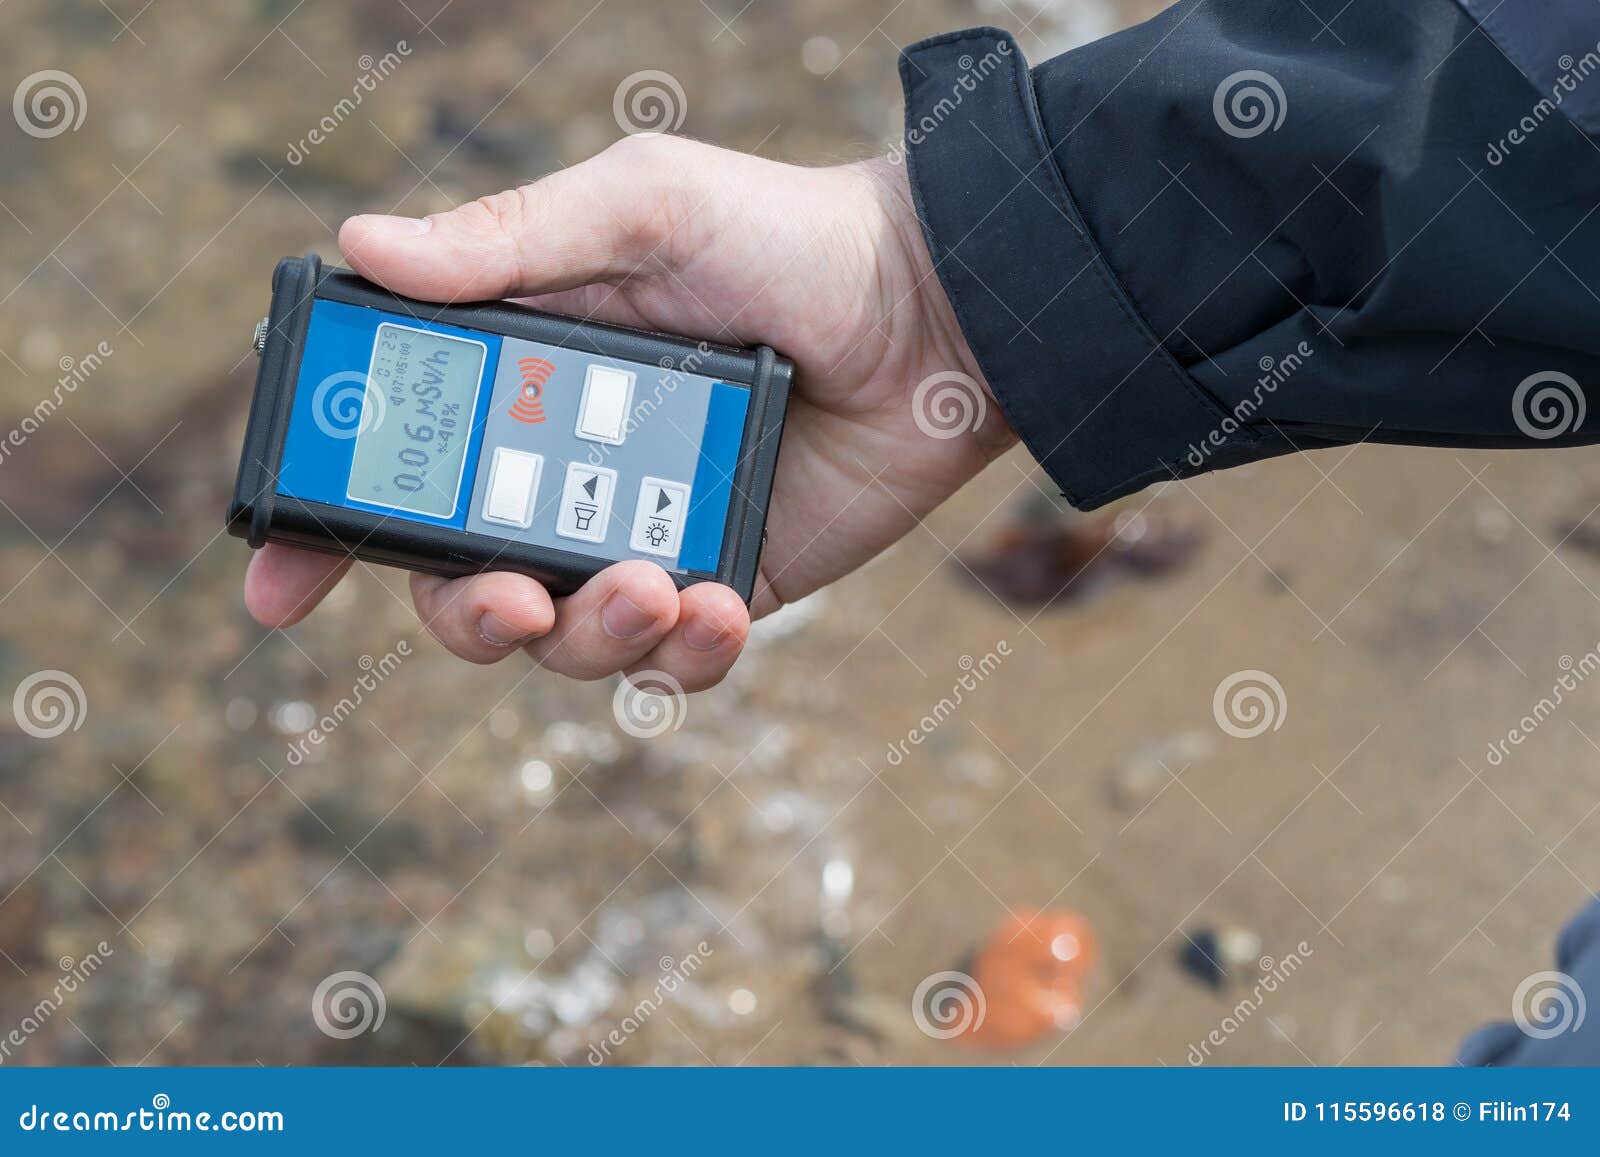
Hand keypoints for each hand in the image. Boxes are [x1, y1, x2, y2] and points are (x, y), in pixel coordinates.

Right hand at [244, 135, 1013, 689]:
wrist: (937, 312)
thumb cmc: (784, 238)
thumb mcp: (640, 210)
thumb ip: (510, 242)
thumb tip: (362, 245)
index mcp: (522, 384)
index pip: (400, 468)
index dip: (326, 533)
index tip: (277, 584)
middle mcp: (568, 472)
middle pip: (462, 584)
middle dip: (468, 613)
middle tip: (515, 597)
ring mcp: (645, 535)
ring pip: (566, 642)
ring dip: (591, 635)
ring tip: (660, 585)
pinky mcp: (725, 585)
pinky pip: (673, 663)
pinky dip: (684, 655)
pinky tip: (717, 606)